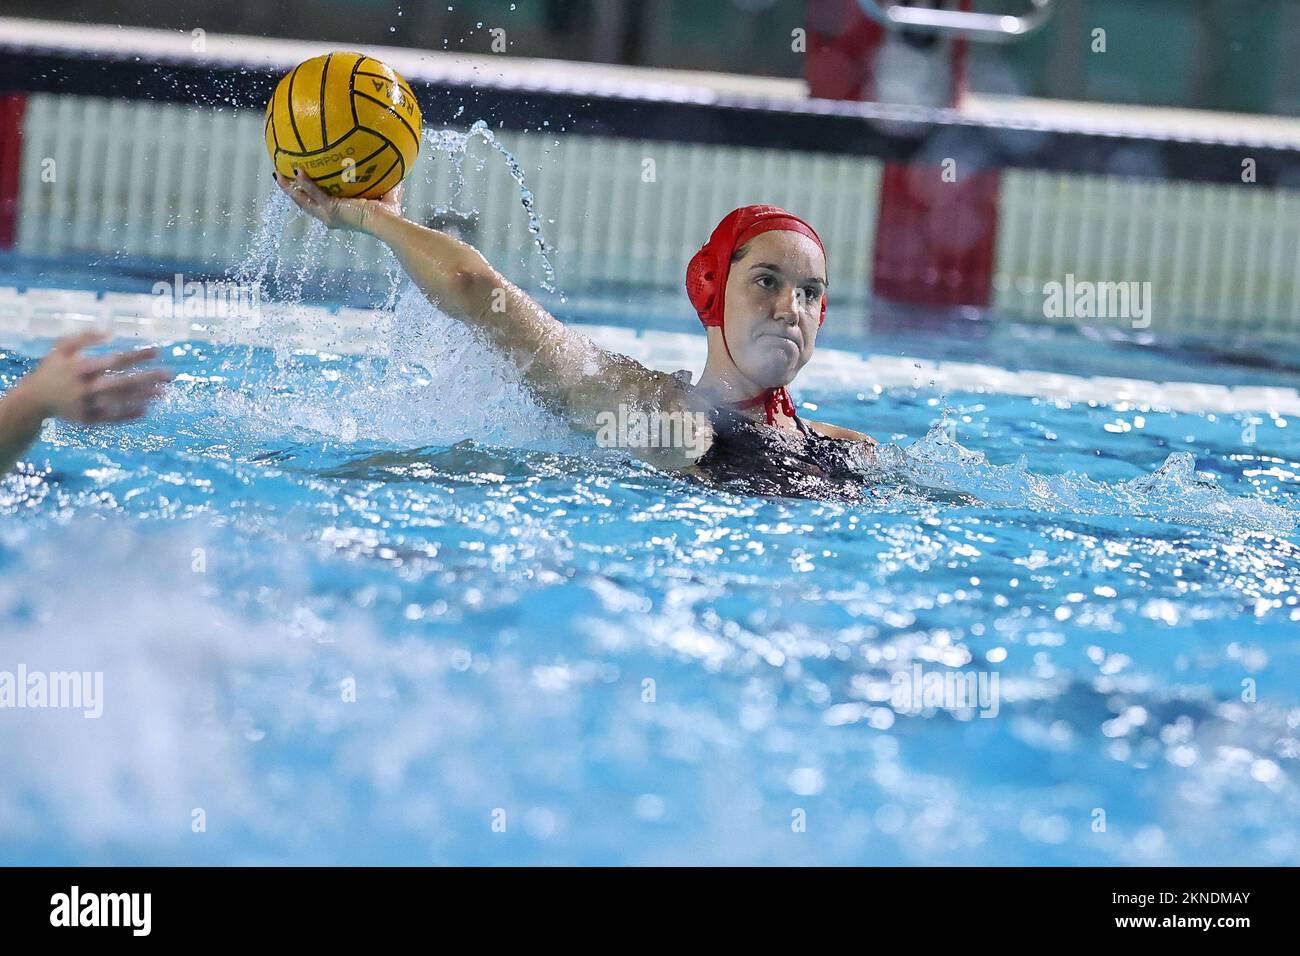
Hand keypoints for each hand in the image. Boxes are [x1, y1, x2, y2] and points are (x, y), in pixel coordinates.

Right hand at [17, 331, 170, 424]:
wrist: (34, 400)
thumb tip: (112, 332)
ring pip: (119, 402)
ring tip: (165, 392)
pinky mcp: (87, 420)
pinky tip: (147, 410)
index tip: (157, 351)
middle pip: (121, 383)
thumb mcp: (62, 348)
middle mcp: (82, 388)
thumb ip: (84, 337)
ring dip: (144, 397)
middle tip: (170, 375)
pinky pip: (112, 419)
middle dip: (147, 379)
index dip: (136, 356)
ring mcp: (85, 406)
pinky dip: (129, 415)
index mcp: (77, 368)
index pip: (113, 360)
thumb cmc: (53, 368)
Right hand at [276, 169, 404, 233]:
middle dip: (291, 191)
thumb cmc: (390, 217)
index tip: (301, 183)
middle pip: (304, 203)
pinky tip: (298, 170)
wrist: (387, 224)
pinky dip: (305, 183)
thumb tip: (399, 174)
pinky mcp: (331, 209)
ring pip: (302, 201)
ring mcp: (329, 214)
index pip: (320, 204)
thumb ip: (390, 186)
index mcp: (339, 215)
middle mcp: (331, 217)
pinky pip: (314, 193)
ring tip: (278, 173)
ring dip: (289, 188)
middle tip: (281, 177)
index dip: (308, 194)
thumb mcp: (387, 197)